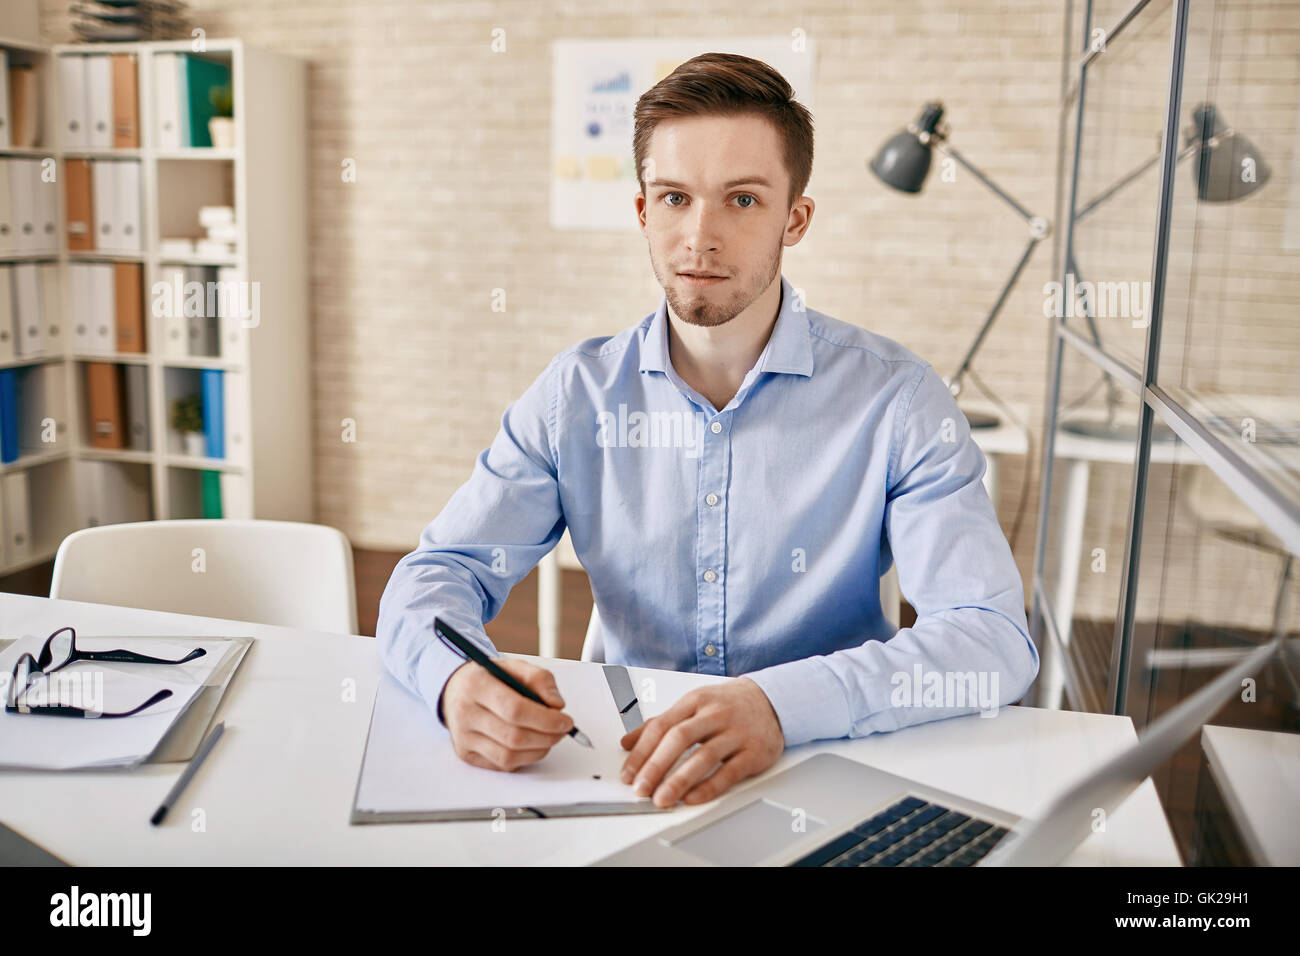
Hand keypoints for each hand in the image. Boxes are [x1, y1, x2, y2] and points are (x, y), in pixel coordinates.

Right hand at [440, 659, 574, 771]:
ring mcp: (463, 737)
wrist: (456, 690)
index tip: (566, 721)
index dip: (545, 720)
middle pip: (514, 737)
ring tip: (549, 737)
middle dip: (547, 737)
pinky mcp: (466, 754)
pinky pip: (502, 764)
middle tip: (563, 731)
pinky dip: (524, 757)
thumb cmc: (489, 679)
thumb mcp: (514, 667)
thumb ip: (540, 679)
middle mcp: (465, 713)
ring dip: (538, 750)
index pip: (515, 709)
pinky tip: (531, 744)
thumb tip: (557, 705)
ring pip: (508, 756)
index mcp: (476, 685)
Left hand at [619, 678, 783, 807]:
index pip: (661, 725)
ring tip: (663, 798)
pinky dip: (710, 787)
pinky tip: (693, 798)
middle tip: (641, 789)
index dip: (641, 752)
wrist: (771, 700)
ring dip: (680, 780)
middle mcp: (714, 714)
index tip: (628, 774)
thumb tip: (628, 743)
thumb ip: (660, 723)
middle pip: (679, 739)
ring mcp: (735, 732)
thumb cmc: (726, 705)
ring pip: (704, 756)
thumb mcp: (691, 705)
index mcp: (694, 701)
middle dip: (656, 766)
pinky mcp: (754, 751)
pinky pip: (729, 772)